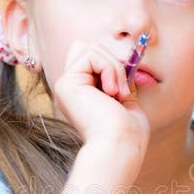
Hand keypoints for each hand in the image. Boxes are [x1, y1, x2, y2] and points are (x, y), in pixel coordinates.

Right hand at [52, 39, 149, 161]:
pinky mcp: (65, 83)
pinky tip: (113, 93)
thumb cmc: (128, 132)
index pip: (91, 56)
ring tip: (119, 93)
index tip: (126, 89)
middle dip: (113, 62)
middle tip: (123, 90)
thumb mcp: (125, 98)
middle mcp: (70, 89)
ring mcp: (65, 86)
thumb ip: (119, 77)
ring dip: (114, 67)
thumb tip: (125, 59)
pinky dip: (110, 68)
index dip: (111, 63)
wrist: (120, 147)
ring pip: (91, 48)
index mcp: (82, 94)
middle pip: (87, 47)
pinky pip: (91, 54)